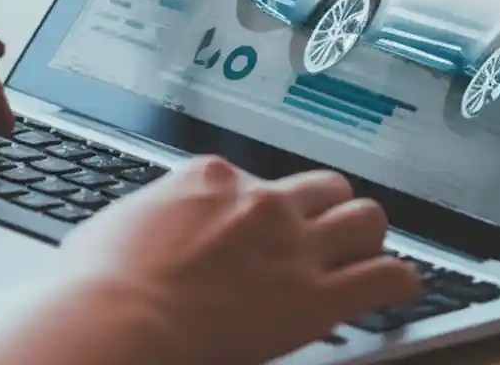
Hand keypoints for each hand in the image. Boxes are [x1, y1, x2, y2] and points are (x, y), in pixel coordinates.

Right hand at [0, 157, 420, 364]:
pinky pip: (387, 277)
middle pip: (325, 187)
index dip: (260, 209)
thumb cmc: (100, 284)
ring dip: (366, 236)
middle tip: (317, 238)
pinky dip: (399, 282)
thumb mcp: (115, 224)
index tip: (254, 232)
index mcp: (212, 180)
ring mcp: (294, 246)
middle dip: (325, 210)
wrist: (117, 320)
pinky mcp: (317, 296)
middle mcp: (262, 202)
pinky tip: (398, 288)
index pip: (257, 181)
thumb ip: (152, 217)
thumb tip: (148, 227)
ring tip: (361, 256)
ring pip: (366, 217)